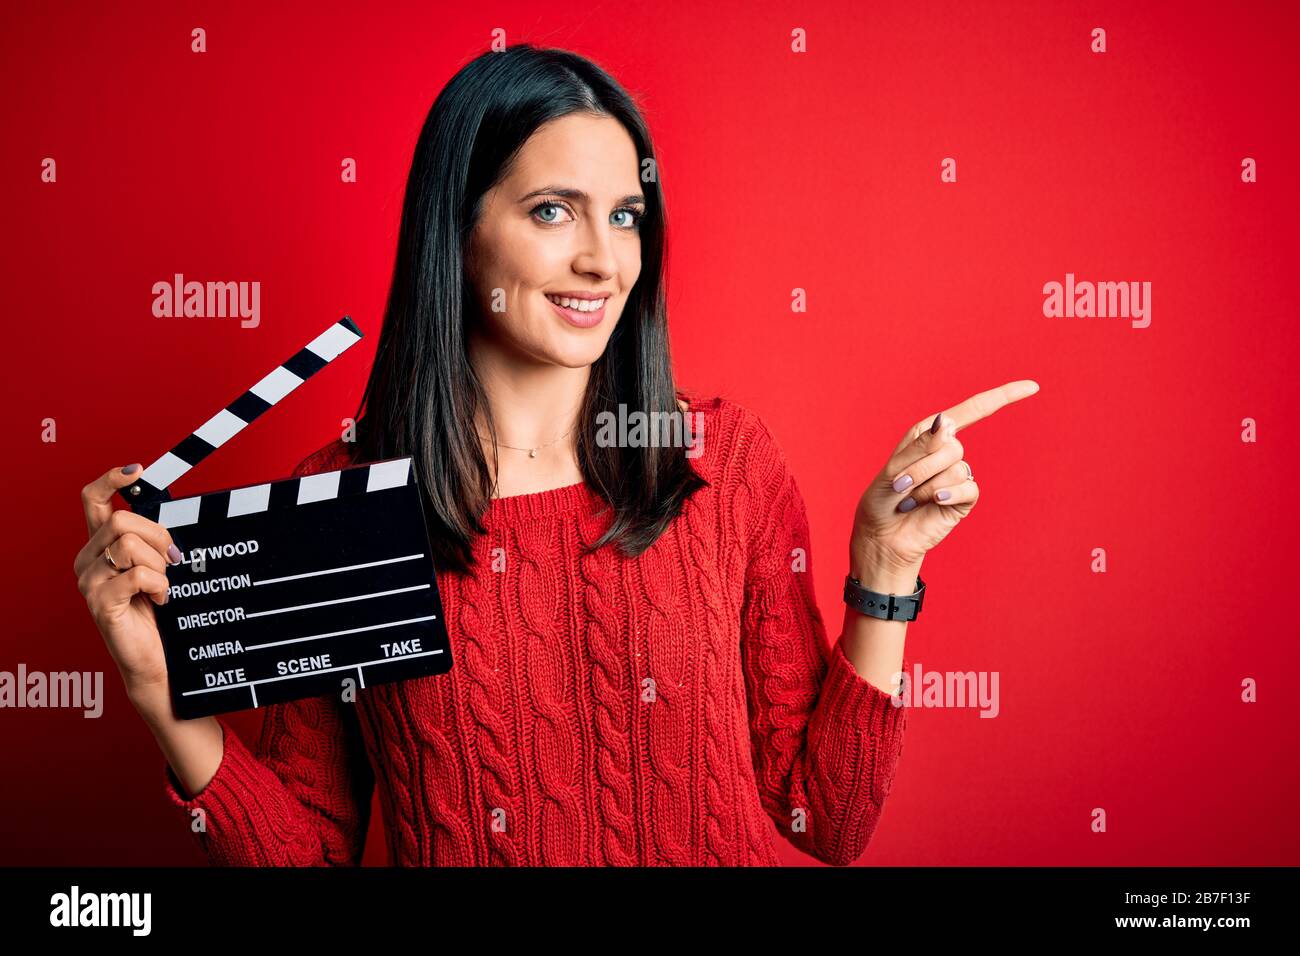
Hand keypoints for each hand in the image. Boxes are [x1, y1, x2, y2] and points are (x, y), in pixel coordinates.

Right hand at [74, 464, 181, 719]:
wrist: (152, 659)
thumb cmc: (156, 612)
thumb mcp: (154, 566)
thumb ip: (150, 541)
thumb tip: (166, 511)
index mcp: (99, 545)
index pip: (93, 500)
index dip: (112, 480)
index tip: (137, 470)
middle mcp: (87, 560)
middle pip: (123, 520)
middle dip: (158, 537)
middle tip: (173, 561)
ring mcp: (89, 582)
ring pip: (129, 545)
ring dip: (159, 565)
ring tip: (162, 586)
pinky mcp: (101, 603)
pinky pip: (137, 574)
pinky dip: (159, 585)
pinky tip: (160, 599)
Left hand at [851, 380, 1039, 573]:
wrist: (884, 536)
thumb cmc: (882, 500)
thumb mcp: (894, 468)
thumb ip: (920, 447)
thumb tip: (944, 421)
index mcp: (929, 433)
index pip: (971, 411)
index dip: (1002, 397)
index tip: (1033, 386)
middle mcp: (946, 450)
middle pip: (952, 446)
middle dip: (921, 468)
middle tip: (902, 485)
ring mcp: (958, 474)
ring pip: (955, 468)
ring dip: (926, 486)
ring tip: (911, 499)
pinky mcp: (964, 497)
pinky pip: (967, 487)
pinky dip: (948, 494)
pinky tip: (934, 502)